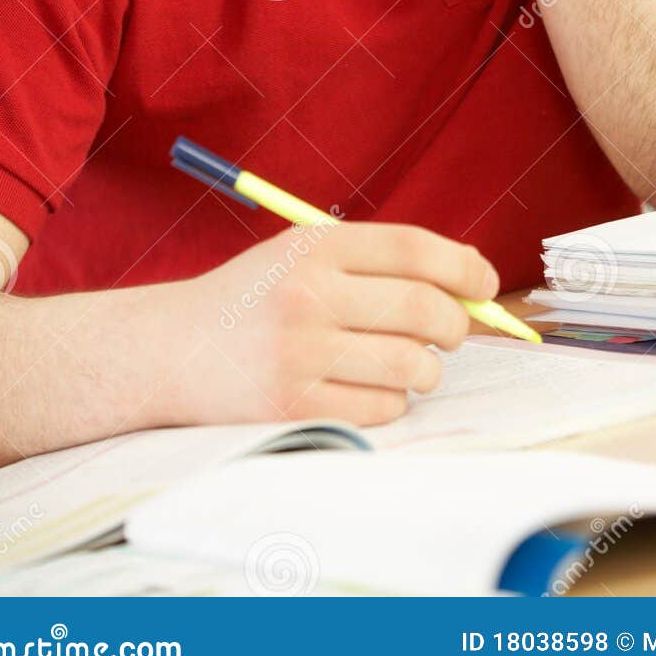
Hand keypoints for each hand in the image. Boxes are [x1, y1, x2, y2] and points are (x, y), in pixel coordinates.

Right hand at [162, 223, 498, 428]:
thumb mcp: (303, 254)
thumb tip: (469, 282)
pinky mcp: (293, 407)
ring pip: (412, 365)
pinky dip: (393, 401)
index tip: (484, 283)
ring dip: (426, 368)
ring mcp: (300, 354)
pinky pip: (383, 409)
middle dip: (456, 324)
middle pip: (423, 308)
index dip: (465, 266)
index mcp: (315, 246)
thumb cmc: (256, 298)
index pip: (415, 249)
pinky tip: (371, 388)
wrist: (171, 349)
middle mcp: (308, 294)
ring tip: (411, 363)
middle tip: (452, 332)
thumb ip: (376, 261)